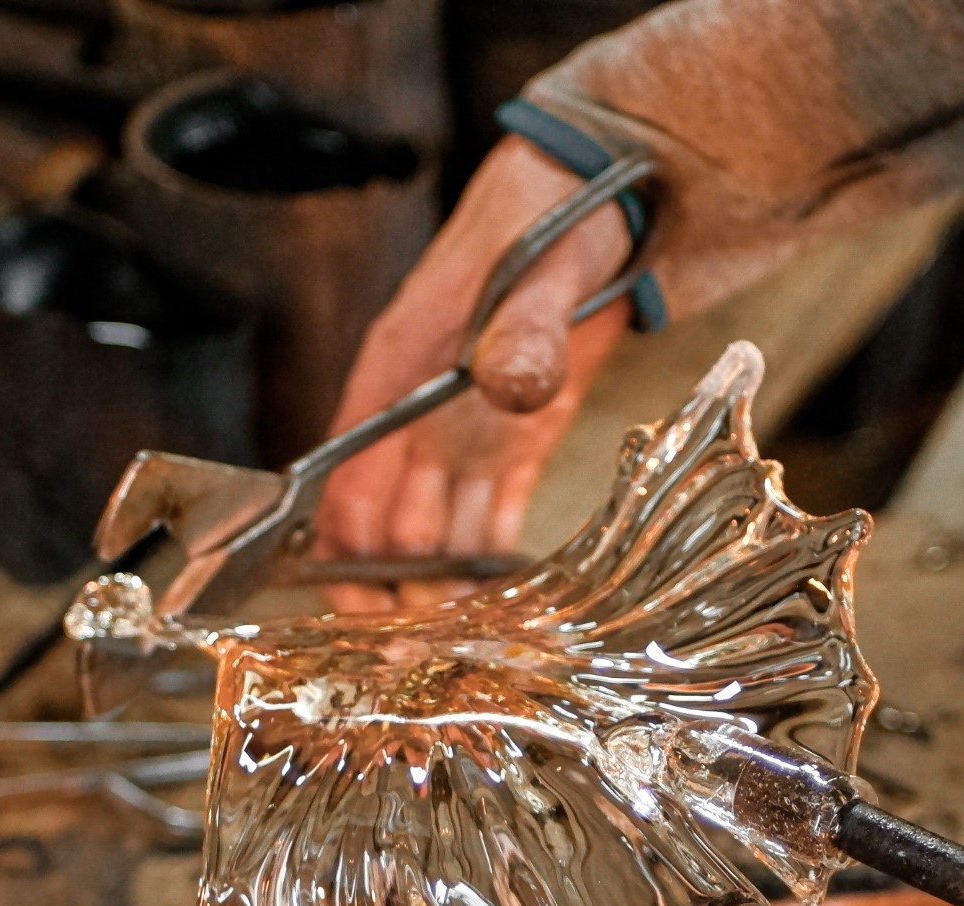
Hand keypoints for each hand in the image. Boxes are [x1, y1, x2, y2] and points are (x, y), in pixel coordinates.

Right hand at [312, 135, 633, 610]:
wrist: (616, 182)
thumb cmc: (563, 210)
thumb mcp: (546, 259)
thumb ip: (523, 323)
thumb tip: (506, 384)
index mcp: (400, 366)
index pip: (349, 482)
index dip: (347, 555)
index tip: (361, 619)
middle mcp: (422, 407)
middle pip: (390, 523)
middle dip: (396, 595)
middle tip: (419, 665)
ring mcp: (470, 424)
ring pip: (440, 527)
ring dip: (445, 590)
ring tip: (463, 654)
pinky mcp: (519, 433)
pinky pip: (493, 511)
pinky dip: (495, 560)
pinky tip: (506, 606)